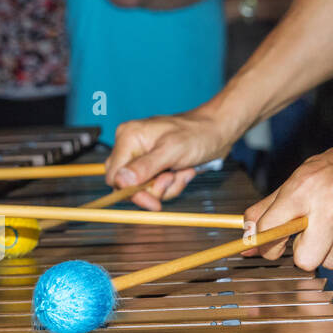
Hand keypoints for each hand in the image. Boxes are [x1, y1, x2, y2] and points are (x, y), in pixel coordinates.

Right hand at [105, 110, 237, 209]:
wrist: (218, 131)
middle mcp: (131, 147)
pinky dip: (172, 185)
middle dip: (152, 189)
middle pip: (127, 185)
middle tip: (171, 178)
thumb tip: (121, 180)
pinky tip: (183, 171)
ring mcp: (142, 158)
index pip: (114, 176)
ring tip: (181, 171)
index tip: (152, 201)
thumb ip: (145, 166)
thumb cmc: (197, 133)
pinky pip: (155, 187)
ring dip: (166, 187)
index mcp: (128, 138)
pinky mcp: (153, 167)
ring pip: (143, 189)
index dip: (132, 191)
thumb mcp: (171, 150)